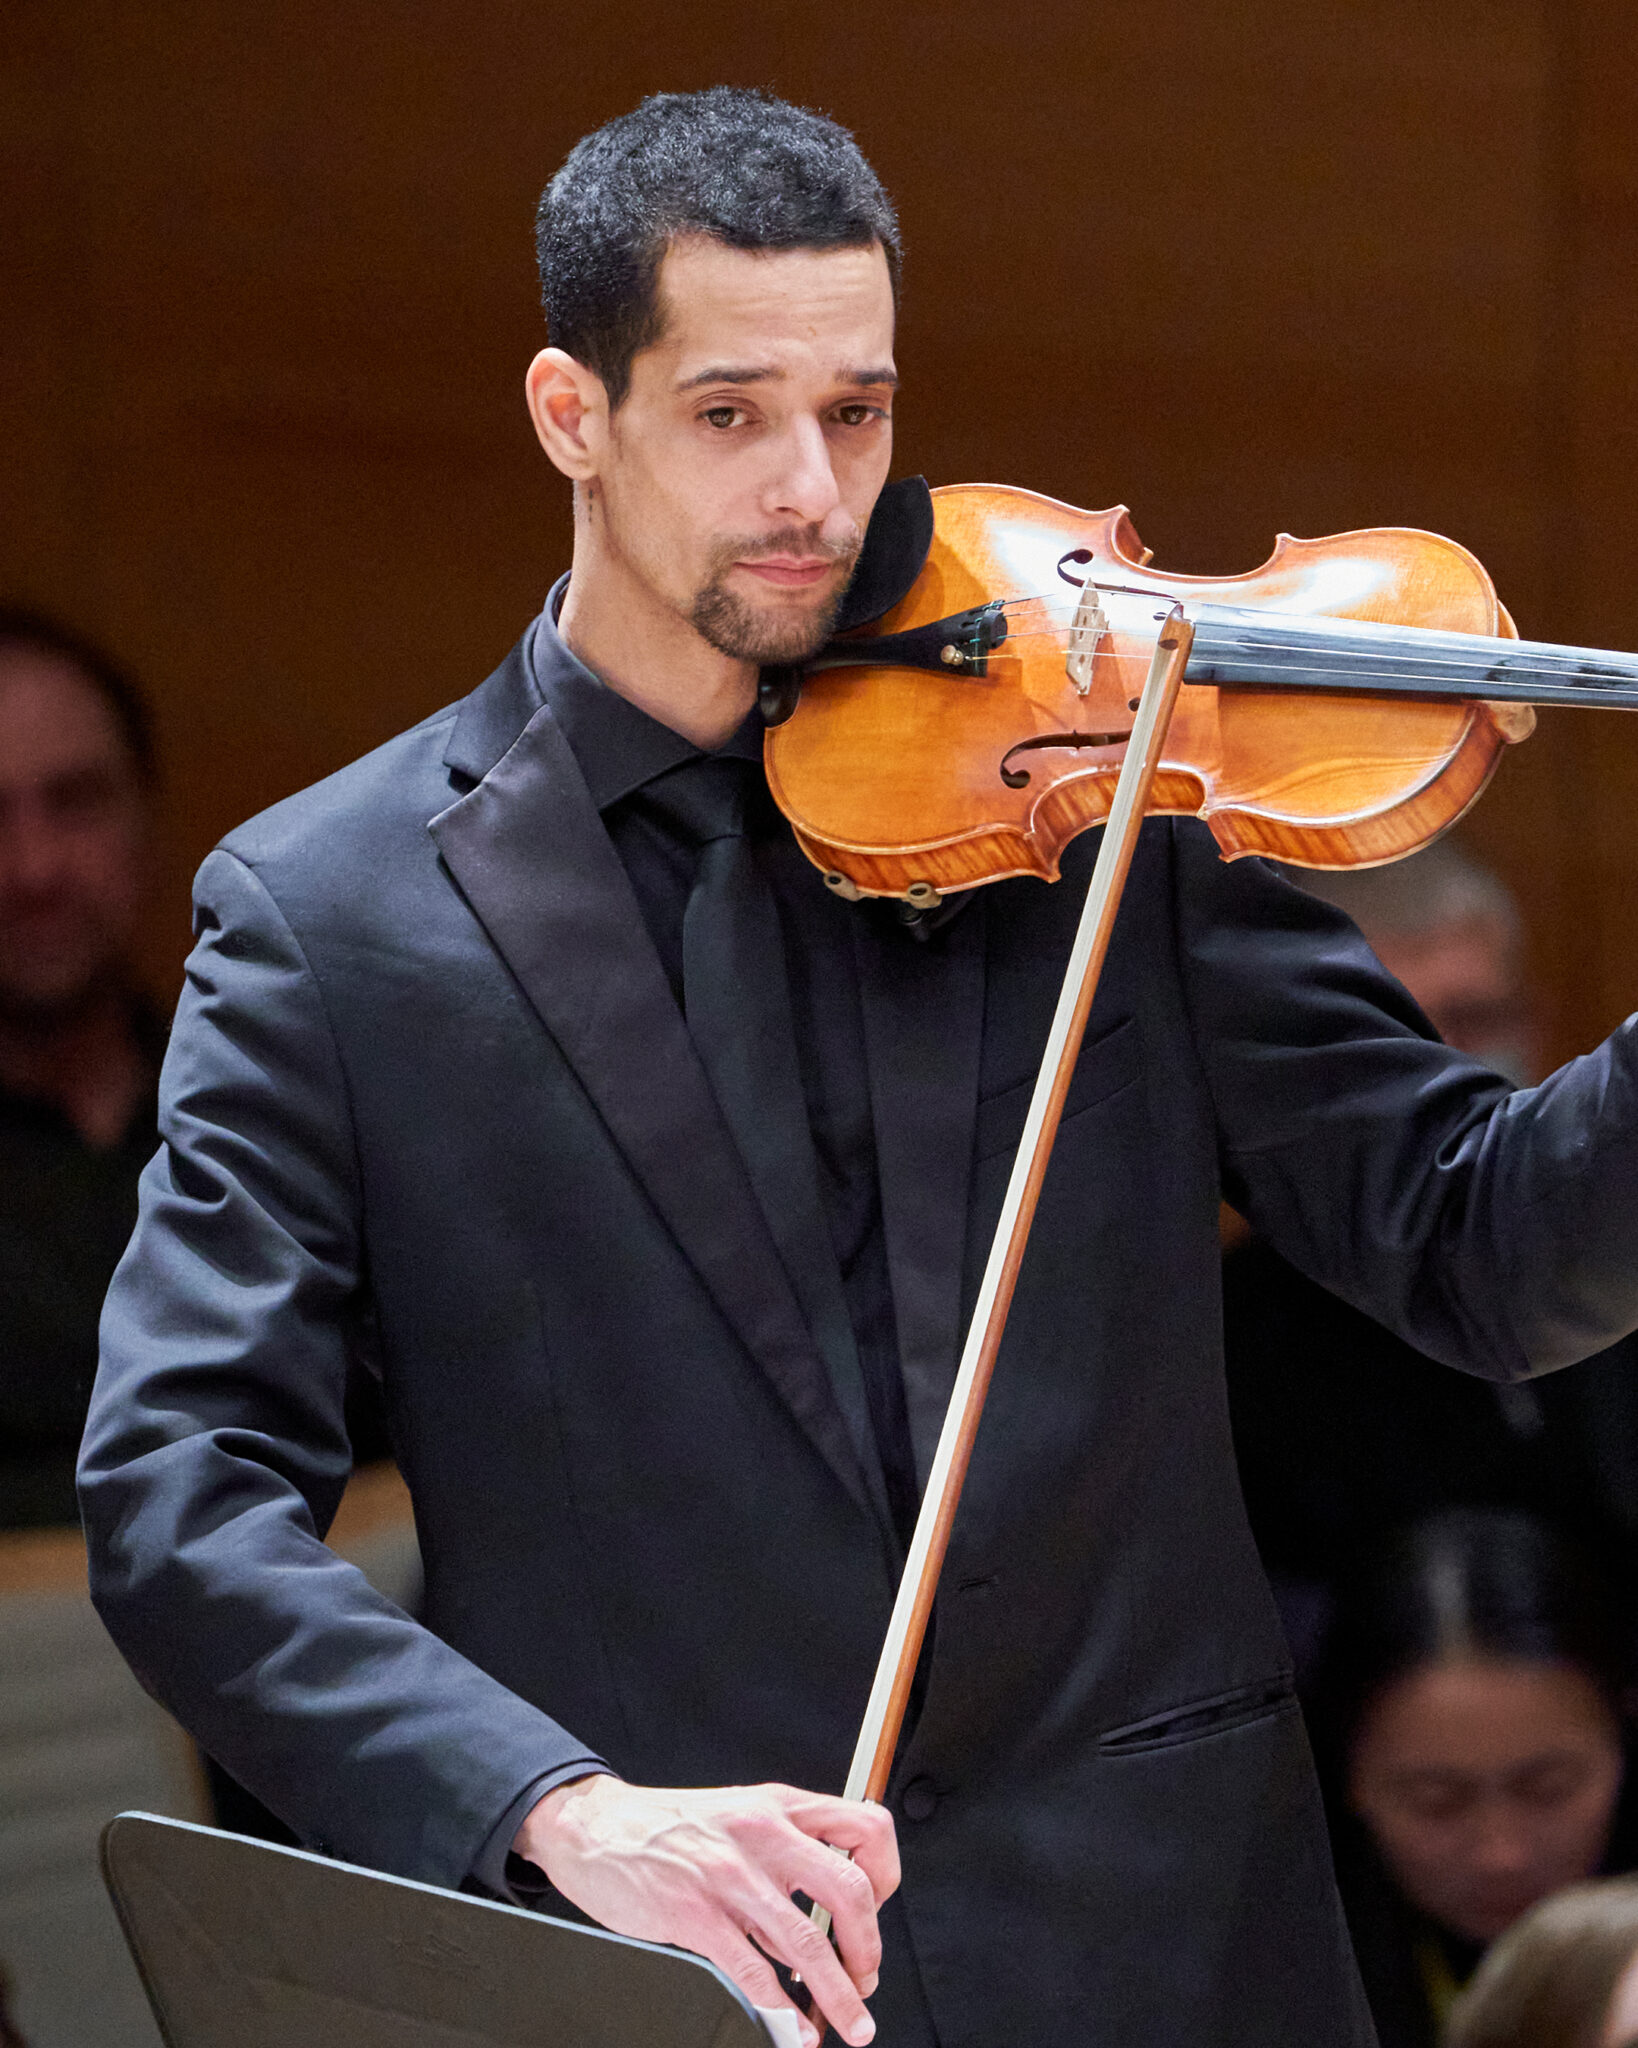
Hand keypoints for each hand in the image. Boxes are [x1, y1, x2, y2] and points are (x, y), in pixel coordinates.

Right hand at [513, 1773, 898, 2047]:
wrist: (595, 1826)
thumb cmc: (668, 1825)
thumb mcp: (740, 1812)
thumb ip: (787, 1846)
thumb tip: (830, 1905)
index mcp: (780, 1805)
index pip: (867, 1827)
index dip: (887, 1876)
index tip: (878, 1912)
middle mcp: (763, 1832)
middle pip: (851, 1890)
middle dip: (868, 1950)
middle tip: (865, 1980)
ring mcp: (730, 1874)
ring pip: (807, 1941)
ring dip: (838, 1995)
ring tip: (850, 2023)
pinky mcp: (695, 1914)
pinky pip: (754, 1970)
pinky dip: (781, 2010)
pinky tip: (790, 2026)